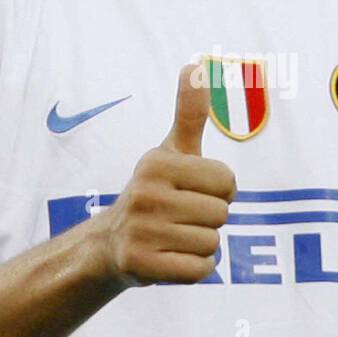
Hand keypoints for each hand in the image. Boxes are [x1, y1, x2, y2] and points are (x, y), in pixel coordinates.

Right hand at [97, 63, 236, 289]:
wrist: (110, 244)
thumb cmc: (154, 193)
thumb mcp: (170, 152)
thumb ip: (189, 113)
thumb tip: (195, 66)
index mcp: (157, 163)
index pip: (227, 181)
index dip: (221, 191)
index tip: (195, 193)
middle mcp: (145, 194)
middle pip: (221, 214)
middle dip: (210, 220)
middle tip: (181, 218)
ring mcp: (140, 231)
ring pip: (212, 244)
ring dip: (201, 246)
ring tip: (174, 238)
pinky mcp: (140, 265)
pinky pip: (199, 271)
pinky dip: (195, 269)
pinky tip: (173, 259)